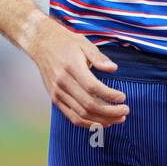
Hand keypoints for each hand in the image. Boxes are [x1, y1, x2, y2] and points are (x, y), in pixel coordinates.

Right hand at [22, 12, 128, 127]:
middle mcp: (63, 82)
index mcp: (72, 67)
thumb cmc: (66, 42)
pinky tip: (101, 122)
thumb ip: (98, 57)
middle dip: (110, 111)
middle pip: (88, 104)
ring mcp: (58, 93)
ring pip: (81, 114)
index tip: (122, 97)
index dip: (109, 95)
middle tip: (125, 111)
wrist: (41, 44)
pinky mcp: (55, 99)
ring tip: (118, 118)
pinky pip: (72, 117)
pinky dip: (88, 123)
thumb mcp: (84, 43)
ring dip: (102, 120)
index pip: (93, 87)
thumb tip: (113, 68)